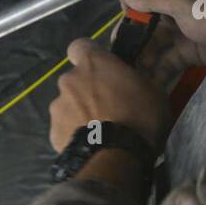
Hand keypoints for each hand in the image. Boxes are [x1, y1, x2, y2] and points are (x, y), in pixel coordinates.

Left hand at [48, 39, 171, 152]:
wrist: (116, 158)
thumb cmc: (139, 117)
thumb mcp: (152, 90)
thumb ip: (134, 78)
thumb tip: (129, 79)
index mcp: (93, 63)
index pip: (80, 46)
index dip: (90, 56)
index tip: (102, 69)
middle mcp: (69, 80)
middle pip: (75, 79)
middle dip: (87, 90)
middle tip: (108, 107)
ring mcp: (57, 106)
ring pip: (68, 105)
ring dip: (80, 113)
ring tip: (100, 132)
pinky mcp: (53, 132)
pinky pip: (65, 128)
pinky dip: (75, 134)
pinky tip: (92, 146)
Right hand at [118, 0, 205, 87]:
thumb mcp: (183, 1)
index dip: (127, 3)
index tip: (124, 19)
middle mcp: (171, 9)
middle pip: (142, 23)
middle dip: (130, 39)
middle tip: (118, 60)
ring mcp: (180, 32)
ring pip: (153, 45)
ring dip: (141, 59)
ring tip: (127, 78)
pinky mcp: (189, 53)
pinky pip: (167, 62)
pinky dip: (157, 72)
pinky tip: (145, 86)